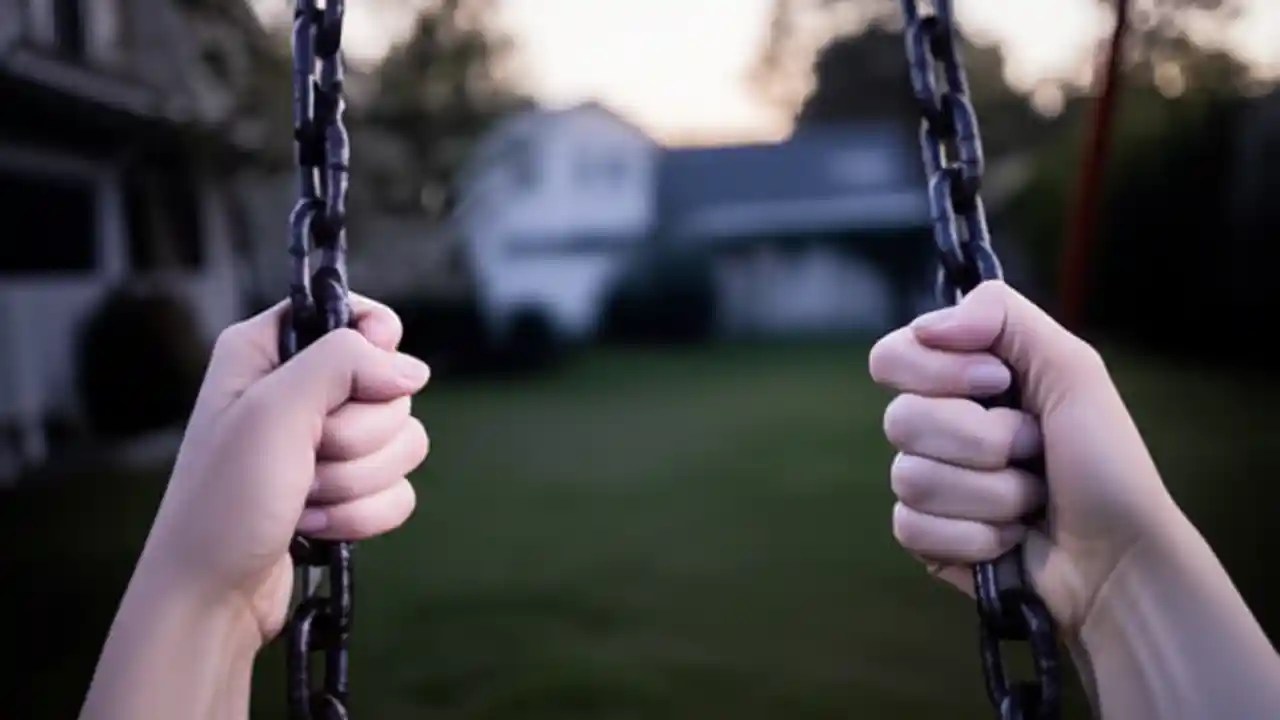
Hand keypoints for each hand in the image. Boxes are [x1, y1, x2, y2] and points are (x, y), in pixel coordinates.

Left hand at [138, 294, 430, 644]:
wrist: (211, 595)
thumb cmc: (223, 501)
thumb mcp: (273, 413)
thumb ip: (345, 364)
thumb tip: (412, 369)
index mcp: (268, 351)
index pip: (350, 311)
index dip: (372, 341)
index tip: (364, 377)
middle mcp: (299, 389)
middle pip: (389, 385)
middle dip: (357, 436)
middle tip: (306, 457)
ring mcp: (326, 444)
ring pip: (402, 439)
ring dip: (358, 481)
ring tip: (304, 496)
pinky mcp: (347, 490)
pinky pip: (399, 488)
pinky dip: (364, 514)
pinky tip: (315, 525)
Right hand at [868, 280, 1179, 631]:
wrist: (1122, 558)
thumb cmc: (1107, 464)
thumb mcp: (1074, 368)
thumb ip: (1003, 315)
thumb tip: (925, 326)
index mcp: (963, 380)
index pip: (892, 356)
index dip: (936, 371)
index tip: (998, 383)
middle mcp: (938, 427)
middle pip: (900, 419)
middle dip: (983, 441)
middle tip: (1034, 451)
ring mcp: (929, 484)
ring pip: (910, 478)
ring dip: (990, 494)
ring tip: (1032, 502)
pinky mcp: (926, 539)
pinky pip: (911, 527)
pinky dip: (974, 536)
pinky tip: (1010, 539)